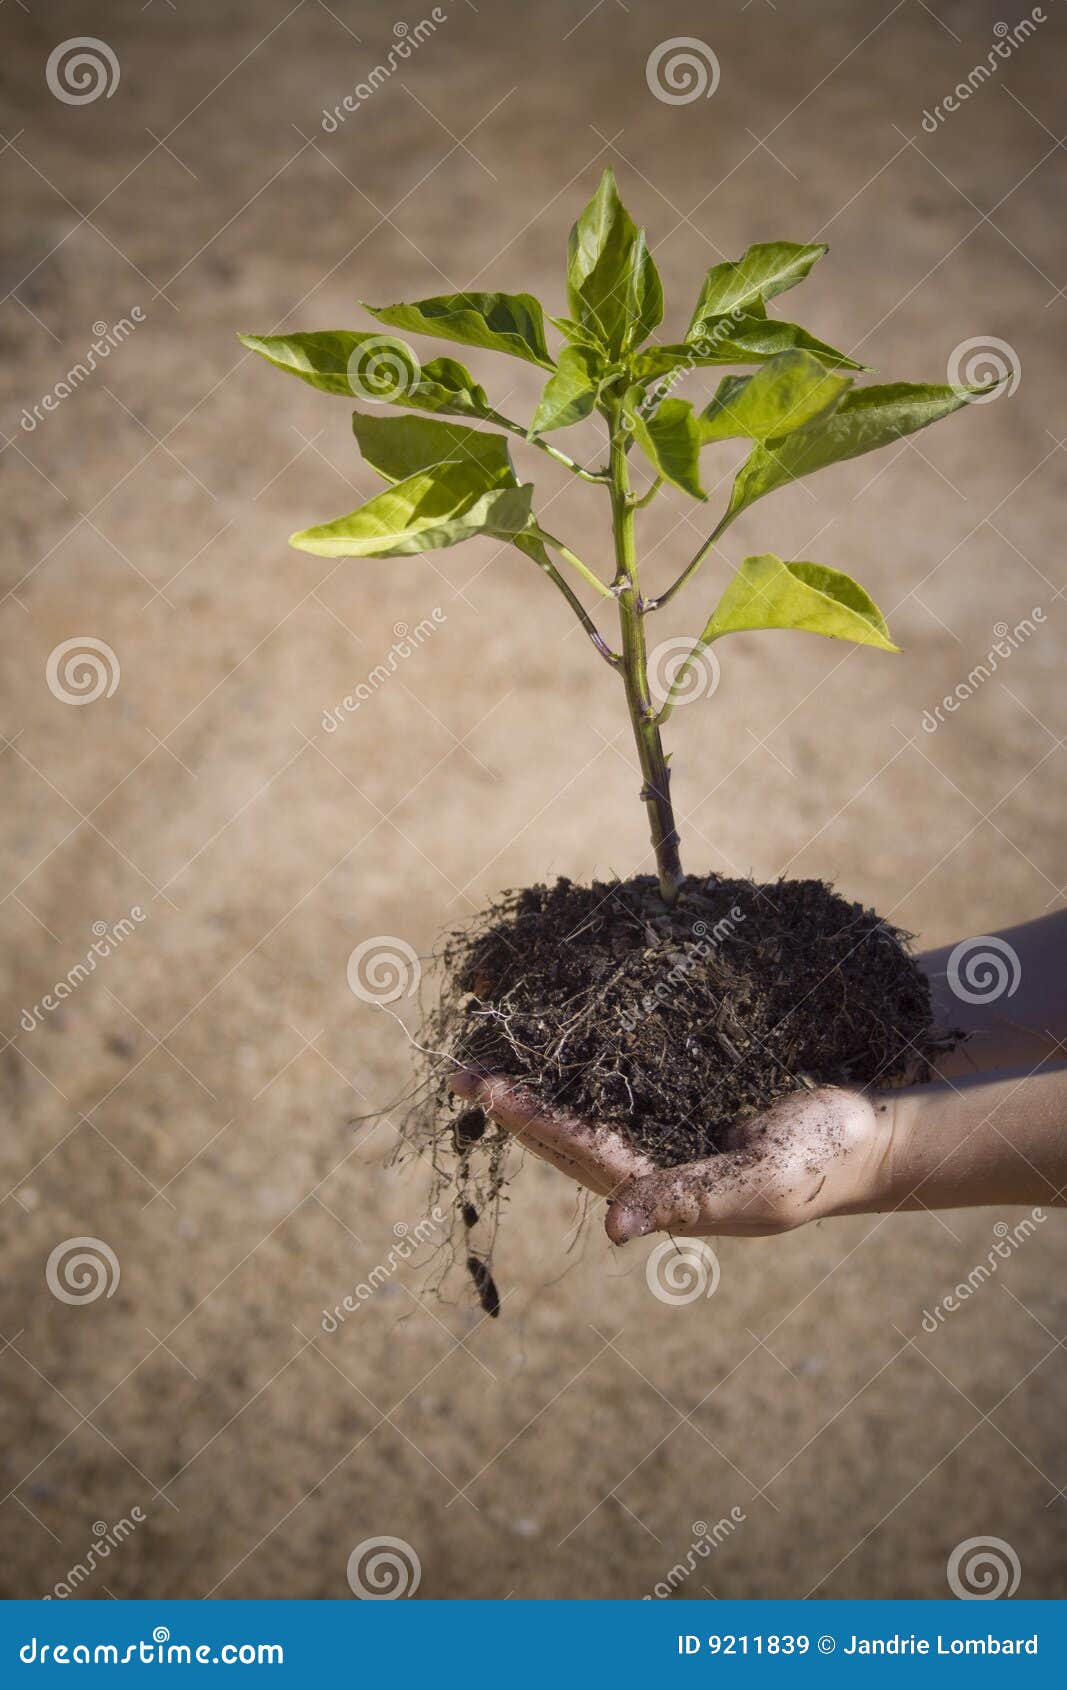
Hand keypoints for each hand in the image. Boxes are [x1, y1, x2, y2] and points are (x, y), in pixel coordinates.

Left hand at [450, 1072, 889, 1240]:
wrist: (865, 1136)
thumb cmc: (817, 1162)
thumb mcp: (755, 1183)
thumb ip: (684, 1199)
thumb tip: (613, 1229)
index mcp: (662, 1190)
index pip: (581, 1150)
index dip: (534, 1119)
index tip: (488, 1088)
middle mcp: (651, 1166)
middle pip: (565, 1134)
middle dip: (511, 1102)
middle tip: (457, 1067)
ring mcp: (662, 1136)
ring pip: (580, 1110)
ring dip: (532, 1086)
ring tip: (481, 1060)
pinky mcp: (678, 1105)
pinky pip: (613, 1087)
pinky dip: (575, 1068)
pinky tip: (551, 1047)